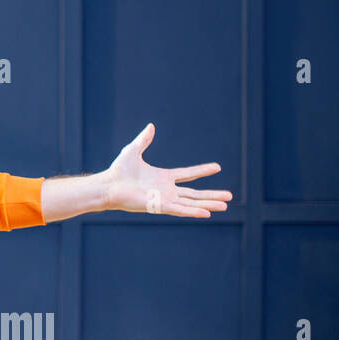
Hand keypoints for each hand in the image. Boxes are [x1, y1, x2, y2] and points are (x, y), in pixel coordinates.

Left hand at [101, 123, 231, 217]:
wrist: (108, 185)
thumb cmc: (119, 171)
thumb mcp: (133, 151)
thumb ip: (144, 140)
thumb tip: (151, 125)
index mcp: (163, 177)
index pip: (188, 174)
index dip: (202, 170)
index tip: (217, 167)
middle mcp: (166, 190)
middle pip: (195, 193)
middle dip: (212, 195)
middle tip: (230, 196)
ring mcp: (164, 199)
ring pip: (191, 203)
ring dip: (208, 204)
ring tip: (225, 206)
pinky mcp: (159, 206)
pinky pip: (180, 210)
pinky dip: (193, 212)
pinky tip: (207, 213)